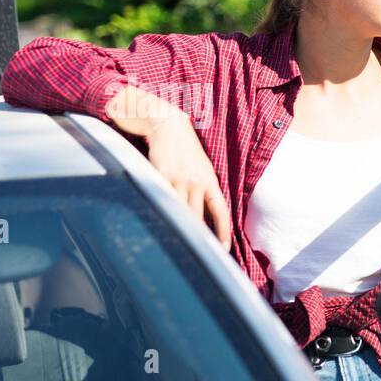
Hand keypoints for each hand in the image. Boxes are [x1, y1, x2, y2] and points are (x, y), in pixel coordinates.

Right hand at [146, 114, 231, 251]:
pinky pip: (160, 198)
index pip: (221, 212)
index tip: (223, 248)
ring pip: (178, 210)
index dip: (223, 231)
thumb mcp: (204, 169)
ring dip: (178, 227)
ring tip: (176, 244)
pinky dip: (160, 211)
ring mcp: (177, 179)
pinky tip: (156, 221)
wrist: (169, 127)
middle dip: (197, 236)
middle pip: (197, 217)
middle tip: (197, 254)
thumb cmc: (188, 152)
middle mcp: (195, 182)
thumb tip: (209, 215)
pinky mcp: (159, 175)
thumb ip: (206, 190)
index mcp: (210, 181)